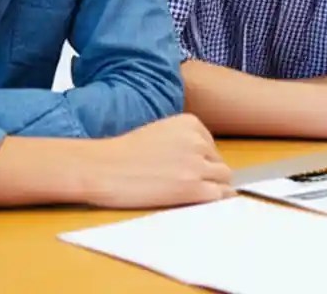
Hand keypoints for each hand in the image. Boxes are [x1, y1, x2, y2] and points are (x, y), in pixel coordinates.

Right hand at [83, 114, 233, 208]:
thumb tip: (201, 160)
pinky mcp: (193, 188)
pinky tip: (199, 203)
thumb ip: (183, 141)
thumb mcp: (159, 131)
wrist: (103, 168)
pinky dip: (214, 200)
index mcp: (190, 123)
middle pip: (219, 162)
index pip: (211, 146)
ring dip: (213, 188)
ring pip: (223, 179)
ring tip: (192, 196)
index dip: (202, 161)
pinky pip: (219, 195)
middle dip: (209, 175)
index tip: (187, 170)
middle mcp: (197, 141)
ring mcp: (197, 165)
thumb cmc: (122, 153)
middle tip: (188, 186)